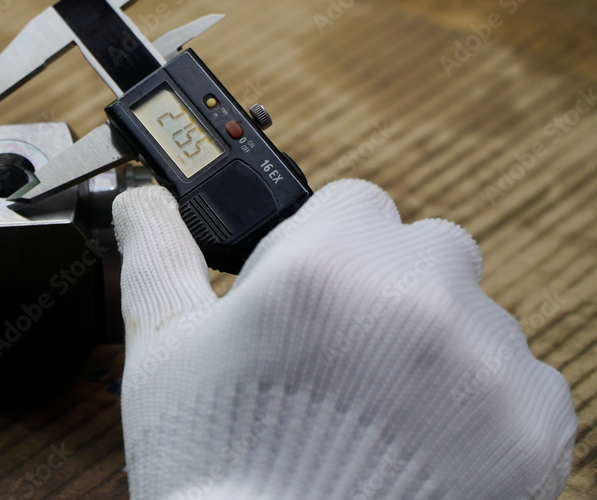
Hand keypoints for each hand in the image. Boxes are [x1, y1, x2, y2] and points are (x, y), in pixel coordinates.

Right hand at [112, 180, 575, 499]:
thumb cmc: (212, 469)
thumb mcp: (164, 348)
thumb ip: (159, 253)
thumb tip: (140, 202)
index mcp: (321, 267)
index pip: (355, 202)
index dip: (326, 247)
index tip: (310, 295)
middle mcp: (413, 299)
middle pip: (426, 248)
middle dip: (388, 287)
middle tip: (341, 355)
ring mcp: (482, 365)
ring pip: (475, 315)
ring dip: (438, 344)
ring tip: (377, 409)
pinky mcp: (531, 427)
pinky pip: (525, 379)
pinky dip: (484, 404)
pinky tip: (423, 440)